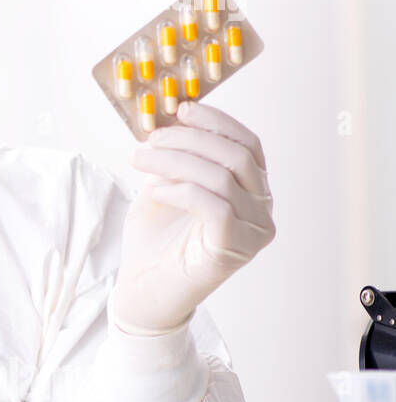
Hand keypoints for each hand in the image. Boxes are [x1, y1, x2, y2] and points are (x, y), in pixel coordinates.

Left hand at [111, 101, 275, 330]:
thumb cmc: (154, 241)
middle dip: (189, 139)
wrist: (141, 292)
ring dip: (174, 161)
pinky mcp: (234, 250)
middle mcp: (261, 211)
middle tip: (150, 139)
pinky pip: (214, 206)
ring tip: (139, 159)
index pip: (248, 145)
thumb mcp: (164, 186)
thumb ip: (176, 157)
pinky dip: (181, 191)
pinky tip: (155, 193)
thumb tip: (171, 121)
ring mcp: (252, 233)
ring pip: (222, 177)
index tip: (181, 109)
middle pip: (236, 157)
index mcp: (252, 191)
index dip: (217, 122)